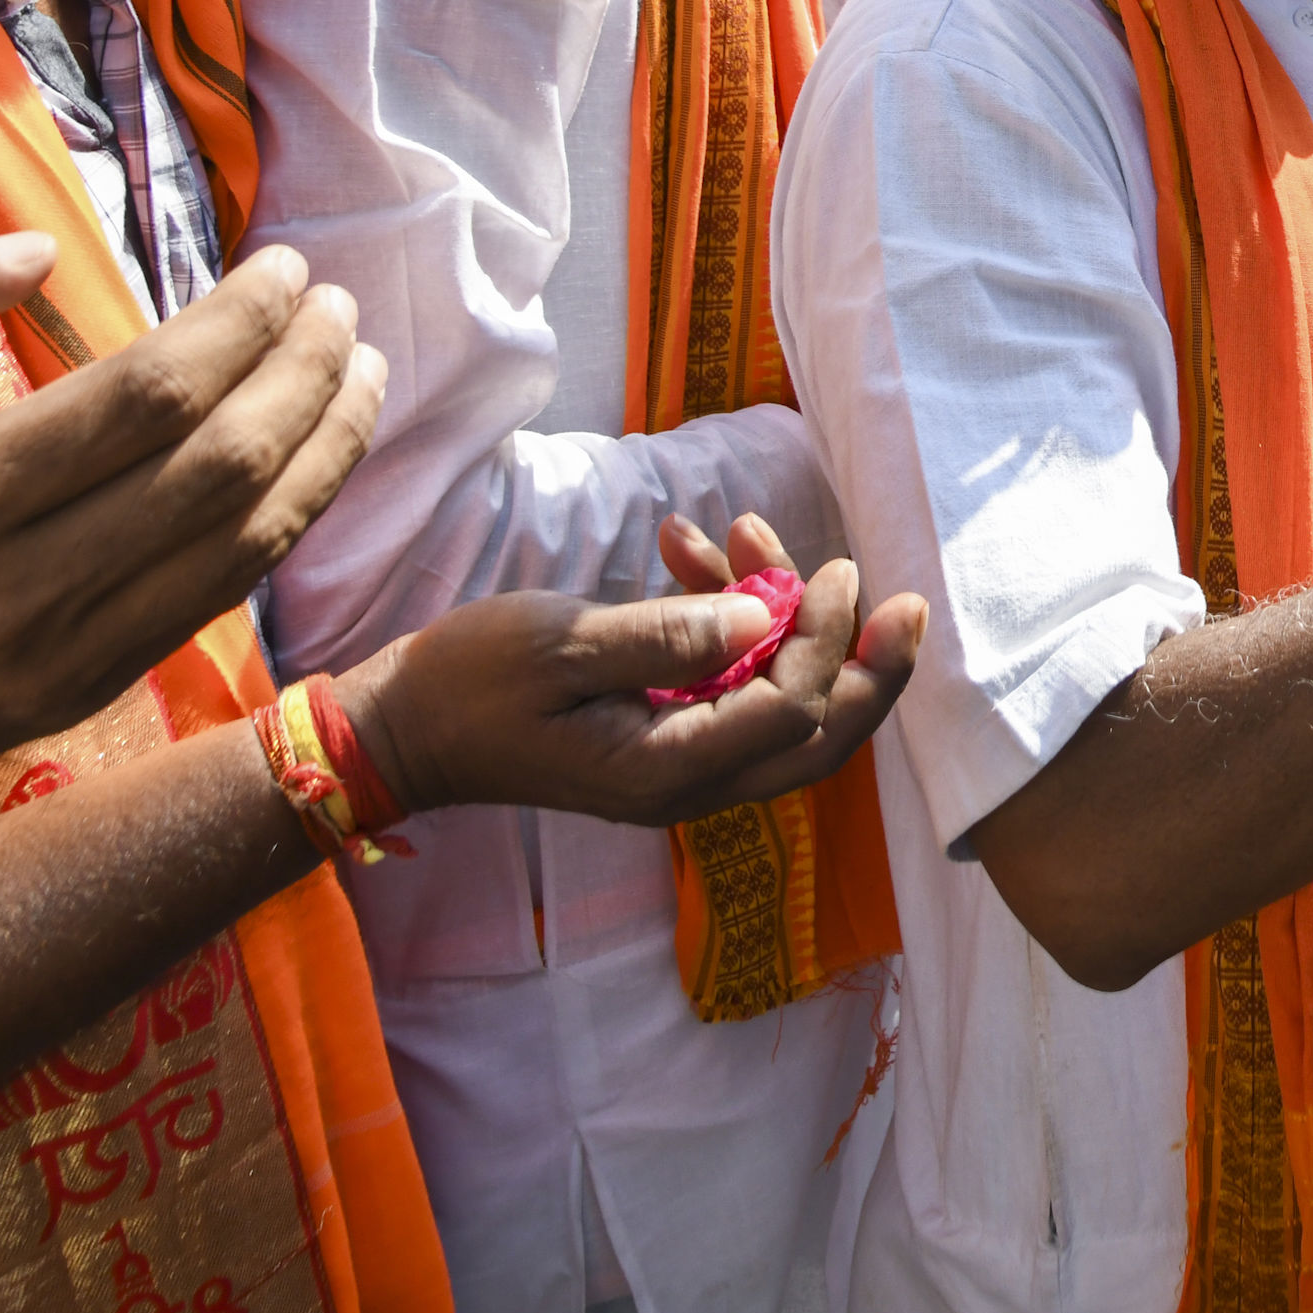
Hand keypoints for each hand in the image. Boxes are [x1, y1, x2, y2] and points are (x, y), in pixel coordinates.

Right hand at [0, 237, 385, 886]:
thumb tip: (37, 251)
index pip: (145, 400)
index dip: (238, 326)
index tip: (287, 267)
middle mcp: (18, 594)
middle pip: (219, 472)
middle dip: (302, 378)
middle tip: (342, 306)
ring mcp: (57, 660)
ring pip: (239, 550)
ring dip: (321, 454)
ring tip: (361, 373)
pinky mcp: (74, 700)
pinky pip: (208, 603)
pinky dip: (277, 528)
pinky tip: (307, 465)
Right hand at [339, 513, 923, 825]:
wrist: (407, 725)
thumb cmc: (473, 681)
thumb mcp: (563, 644)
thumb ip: (667, 636)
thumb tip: (765, 617)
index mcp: (667, 771)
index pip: (793, 716)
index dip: (833, 646)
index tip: (842, 573)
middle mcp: (688, 782)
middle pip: (818, 739)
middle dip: (867, 668)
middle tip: (904, 601)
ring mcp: (679, 764)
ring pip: (778, 705)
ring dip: (780, 616)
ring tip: (742, 530)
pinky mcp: (665, 735)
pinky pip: (728, 685)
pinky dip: (726, 620)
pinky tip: (688, 549)